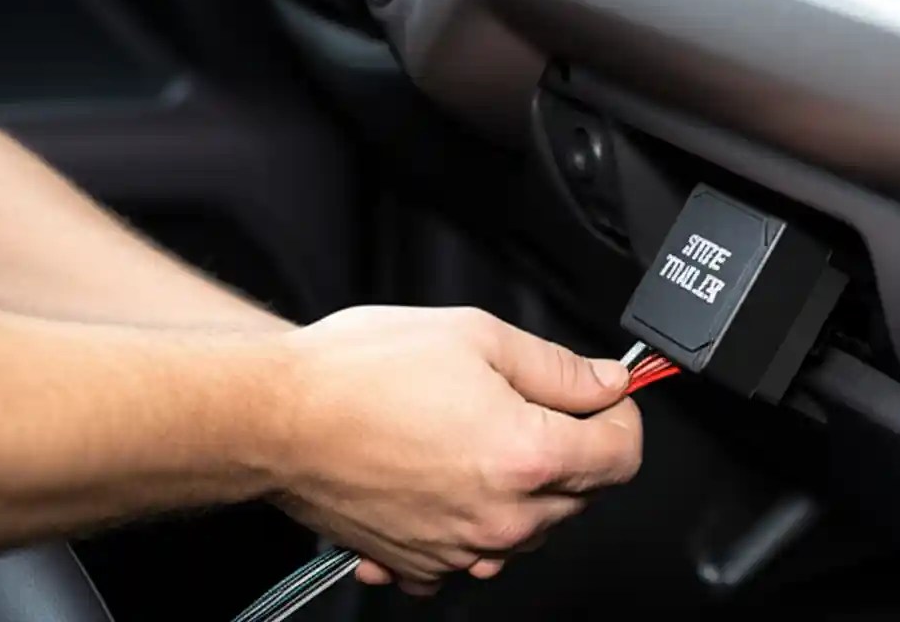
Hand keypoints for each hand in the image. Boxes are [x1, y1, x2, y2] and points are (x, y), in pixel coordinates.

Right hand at [265, 306, 641, 594]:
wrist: (276, 420)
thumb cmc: (359, 374)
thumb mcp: (476, 336)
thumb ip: (557, 368)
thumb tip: (606, 382)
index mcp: (526, 456)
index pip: (623, 454)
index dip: (621, 415)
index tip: (602, 397)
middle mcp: (502, 517)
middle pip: (585, 492)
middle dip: (573, 445)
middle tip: (524, 401)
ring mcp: (463, 548)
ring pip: (536, 525)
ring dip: (527, 483)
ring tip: (476, 432)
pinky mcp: (424, 564)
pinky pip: (480, 549)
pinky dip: (477, 516)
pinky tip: (447, 473)